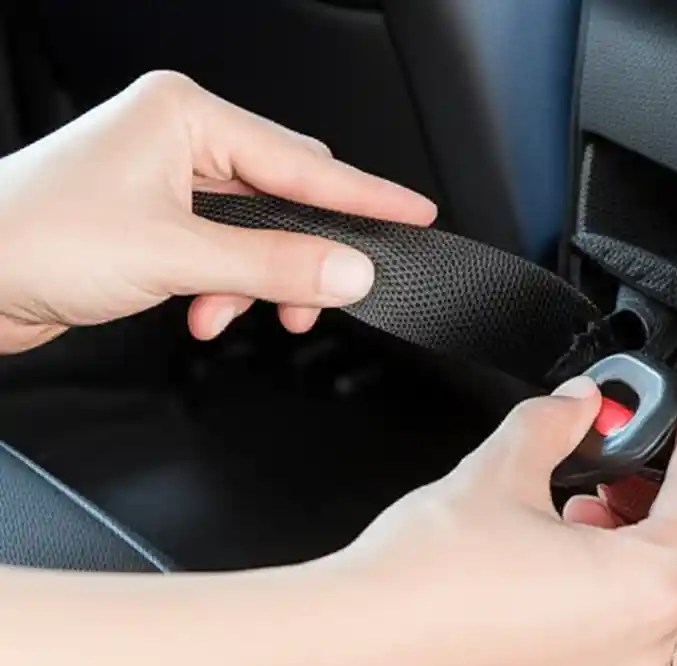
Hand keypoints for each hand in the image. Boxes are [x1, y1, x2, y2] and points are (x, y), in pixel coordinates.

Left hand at [0, 70, 435, 353]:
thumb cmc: (33, 239)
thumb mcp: (174, 257)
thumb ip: (274, 266)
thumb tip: (350, 271)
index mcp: (185, 115)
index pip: (300, 162)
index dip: (364, 196)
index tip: (415, 213)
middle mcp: (178, 138)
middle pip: (284, 195)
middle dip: (302, 252)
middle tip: (336, 291)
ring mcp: (164, 179)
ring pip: (256, 230)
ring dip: (259, 280)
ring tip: (246, 316)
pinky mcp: (153, 220)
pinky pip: (223, 251)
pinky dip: (227, 287)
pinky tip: (206, 314)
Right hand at [328, 378, 676, 665]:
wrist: (365, 646)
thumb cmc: (430, 578)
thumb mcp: (503, 468)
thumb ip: (556, 423)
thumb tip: (579, 405)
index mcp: (645, 583)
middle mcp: (643, 644)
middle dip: (672, 500)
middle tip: (625, 469)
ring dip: (652, 562)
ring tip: (591, 527)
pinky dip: (630, 634)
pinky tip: (589, 606)